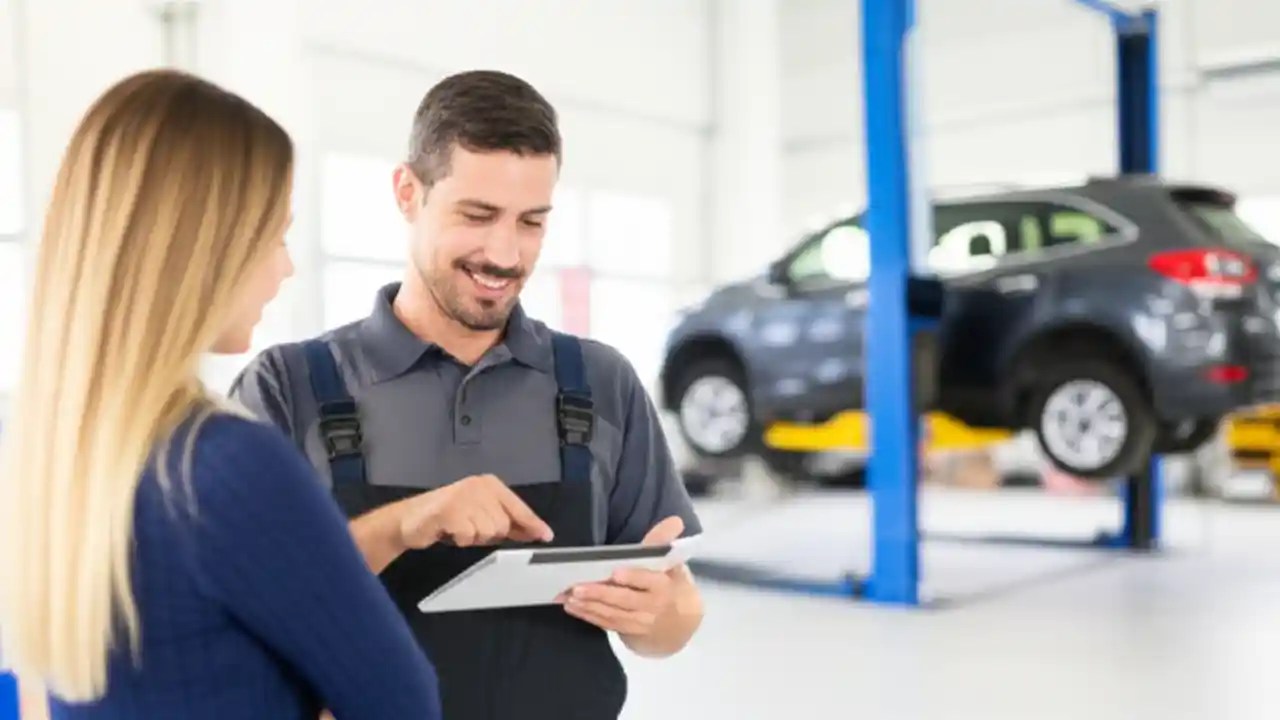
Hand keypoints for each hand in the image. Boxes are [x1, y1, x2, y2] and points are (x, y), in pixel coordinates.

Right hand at [398, 474, 554, 548]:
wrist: (409, 520)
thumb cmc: (449, 519)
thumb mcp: (481, 517)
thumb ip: (507, 523)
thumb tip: (535, 533)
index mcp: (490, 484)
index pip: (518, 507)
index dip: (532, 523)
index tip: (546, 536)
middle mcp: (480, 486)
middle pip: (503, 525)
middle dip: (489, 534)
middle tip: (469, 528)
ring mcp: (465, 496)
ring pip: (487, 532)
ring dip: (473, 537)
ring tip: (458, 528)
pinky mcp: (450, 510)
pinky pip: (468, 536)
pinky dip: (459, 539)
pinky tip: (449, 531)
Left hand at [561, 516, 684, 637]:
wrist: (680, 625)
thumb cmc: (672, 585)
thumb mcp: (672, 564)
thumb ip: (663, 543)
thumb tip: (674, 520)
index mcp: (664, 585)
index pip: (648, 580)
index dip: (633, 578)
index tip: (616, 573)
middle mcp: (652, 606)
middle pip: (624, 599)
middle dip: (600, 594)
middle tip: (577, 587)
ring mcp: (639, 622)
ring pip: (612, 614)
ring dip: (588, 606)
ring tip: (569, 597)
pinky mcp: (626, 631)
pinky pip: (606, 623)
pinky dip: (588, 616)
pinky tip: (572, 607)